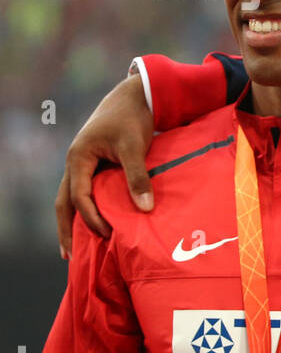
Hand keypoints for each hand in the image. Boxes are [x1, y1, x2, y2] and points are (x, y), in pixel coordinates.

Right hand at [55, 74, 156, 256]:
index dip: (91, 217)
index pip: (79, 196)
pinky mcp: (95, 164)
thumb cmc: (133, 119)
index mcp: (79, 158)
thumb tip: (145, 209)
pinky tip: (94, 224)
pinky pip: (85, 192)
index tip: (107, 234)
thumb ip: (138, 177)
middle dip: (66, 229)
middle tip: (69, 256)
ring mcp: (83, 164)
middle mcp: (75, 163)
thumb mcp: (135, 147)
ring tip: (75, 248)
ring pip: (72, 198)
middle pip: (64, 202)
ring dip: (74, 221)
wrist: (135, 96)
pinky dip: (87, 209)